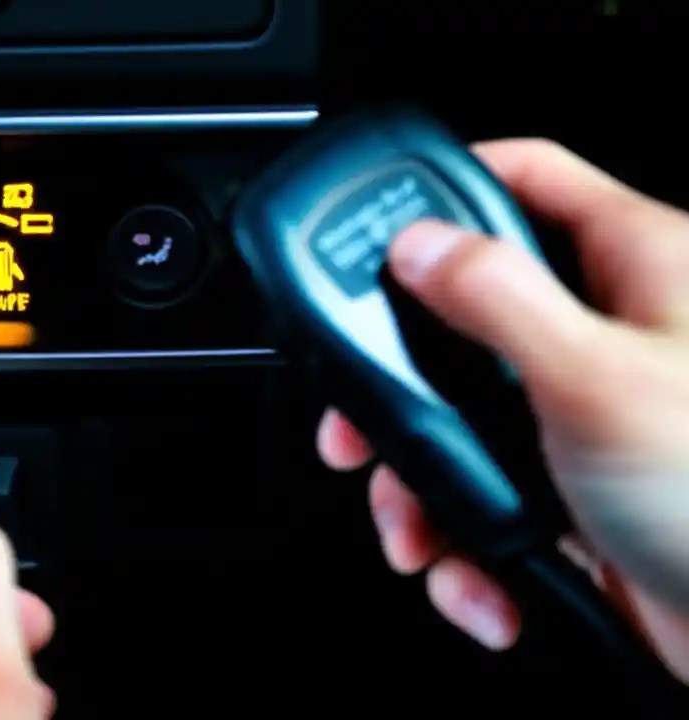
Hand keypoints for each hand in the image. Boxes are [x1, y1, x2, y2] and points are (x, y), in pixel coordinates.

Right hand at [316, 139, 688, 676]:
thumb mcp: (595, 379)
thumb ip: (497, 297)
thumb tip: (419, 245)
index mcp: (639, 269)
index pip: (528, 178)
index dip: (448, 183)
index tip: (376, 220)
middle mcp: (610, 333)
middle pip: (465, 313)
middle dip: (400, 378)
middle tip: (360, 414)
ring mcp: (584, 416)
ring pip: (458, 417)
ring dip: (419, 484)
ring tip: (416, 530)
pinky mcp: (569, 492)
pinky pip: (481, 494)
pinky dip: (463, 541)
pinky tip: (480, 573)